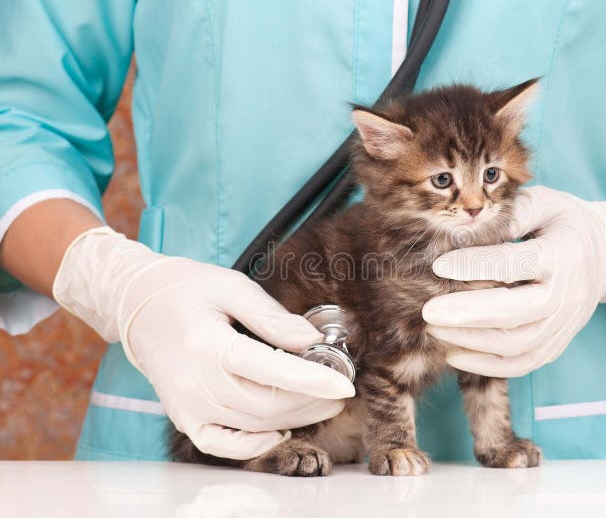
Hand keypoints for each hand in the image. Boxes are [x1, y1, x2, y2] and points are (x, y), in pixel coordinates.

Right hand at [54, 227, 354, 458]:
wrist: (134, 303)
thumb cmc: (185, 288)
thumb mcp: (232, 287)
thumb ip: (273, 318)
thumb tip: (312, 341)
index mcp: (209, 345)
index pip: (273, 372)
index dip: (315, 381)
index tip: (346, 384)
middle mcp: (195, 383)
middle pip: (268, 405)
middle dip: (313, 402)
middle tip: (340, 391)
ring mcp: (186, 405)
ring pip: (254, 425)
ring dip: (295, 418)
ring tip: (322, 403)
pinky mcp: (183, 416)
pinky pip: (223, 444)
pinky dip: (255, 444)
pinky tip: (281, 430)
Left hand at [422, 186, 605, 376]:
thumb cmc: (566, 223)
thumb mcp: (547, 203)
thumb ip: (513, 213)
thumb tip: (471, 228)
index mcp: (563, 255)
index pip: (514, 263)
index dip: (475, 265)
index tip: (439, 265)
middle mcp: (567, 295)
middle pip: (515, 313)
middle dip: (467, 314)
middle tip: (428, 311)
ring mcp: (563, 325)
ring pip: (515, 345)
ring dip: (471, 341)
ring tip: (433, 329)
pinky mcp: (556, 345)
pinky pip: (521, 364)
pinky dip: (486, 364)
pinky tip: (453, 353)